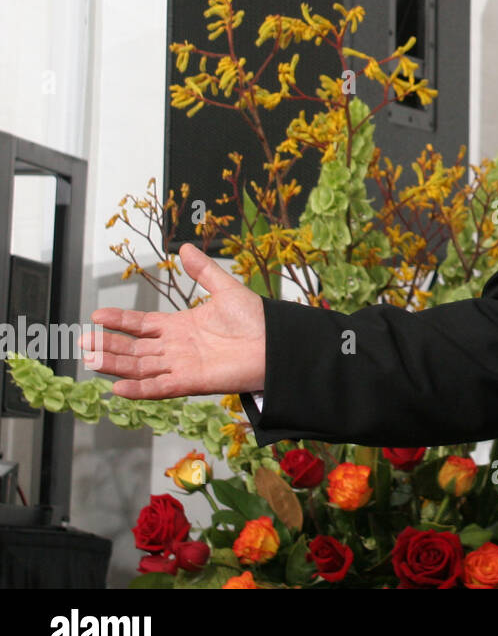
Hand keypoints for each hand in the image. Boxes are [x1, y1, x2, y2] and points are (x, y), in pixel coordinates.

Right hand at [84, 243, 266, 398]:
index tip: (96, 315)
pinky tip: (117, 387)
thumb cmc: (257, 319)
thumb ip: (203, 271)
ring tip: (90, 359)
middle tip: (82, 341)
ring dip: (115, 365)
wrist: (277, 343)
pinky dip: (139, 389)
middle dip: (108, 345)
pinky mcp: (192, 382)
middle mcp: (177, 348)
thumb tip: (184, 246)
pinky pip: (160, 388)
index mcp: (181, 326)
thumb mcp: (226, 289)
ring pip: (141, 367)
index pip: (141, 324)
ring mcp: (182, 366)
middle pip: (134, 348)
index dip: (119, 321)